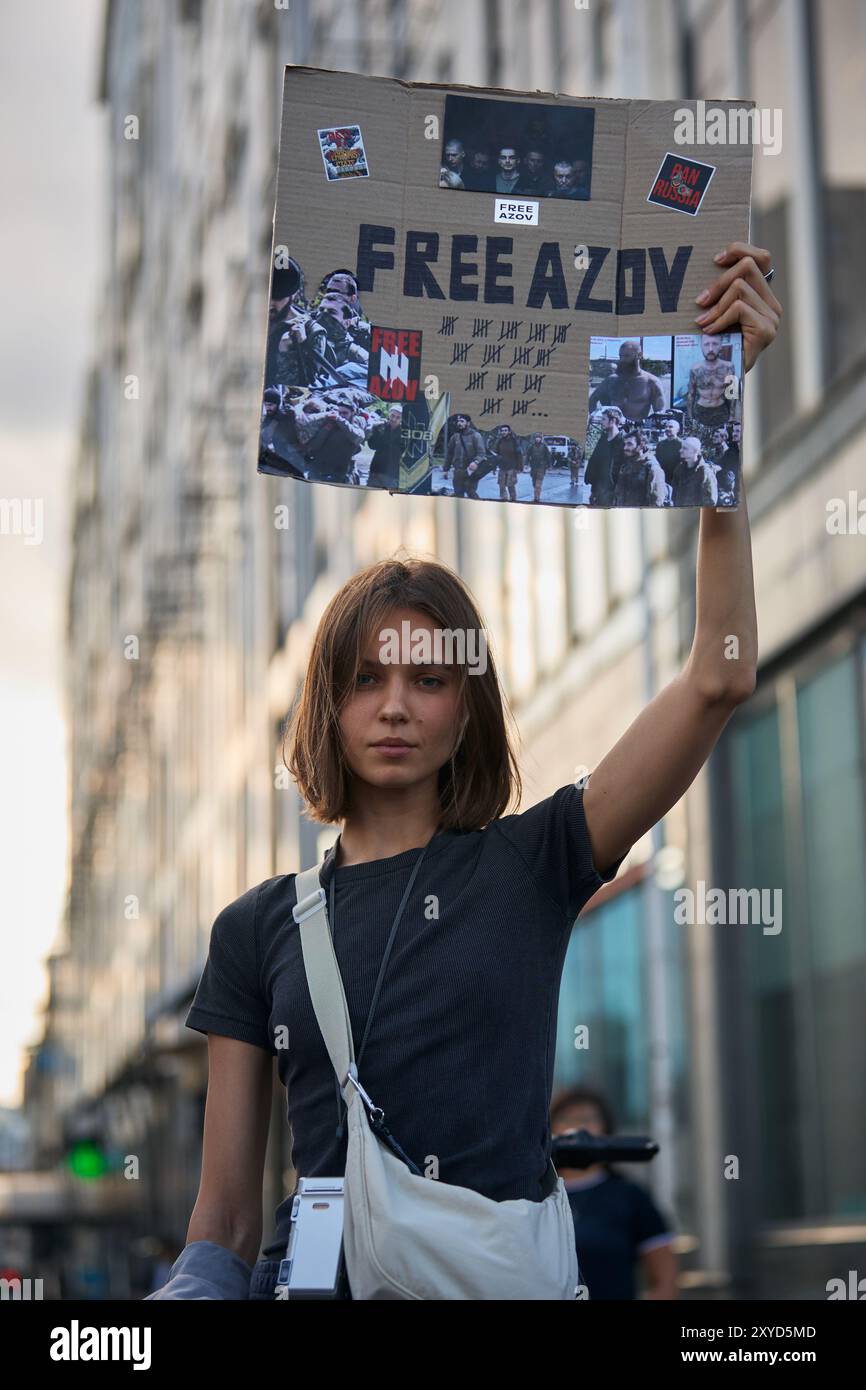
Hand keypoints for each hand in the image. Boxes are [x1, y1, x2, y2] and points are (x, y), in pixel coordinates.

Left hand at [694, 242, 781, 371]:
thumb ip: (721, 291)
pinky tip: (711, 332)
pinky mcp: (766, 330)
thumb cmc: (717, 345)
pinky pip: (738, 308)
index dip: (739, 250)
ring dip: (715, 305)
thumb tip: (708, 265)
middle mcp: (772, 305)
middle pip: (748, 267)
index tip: (715, 260)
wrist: (723, 380)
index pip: (761, 257)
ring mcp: (772, 318)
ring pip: (740, 287)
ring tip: (703, 322)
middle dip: (718, 282)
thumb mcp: (718, 311)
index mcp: (764, 297)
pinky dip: (719, 319)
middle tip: (700, 302)